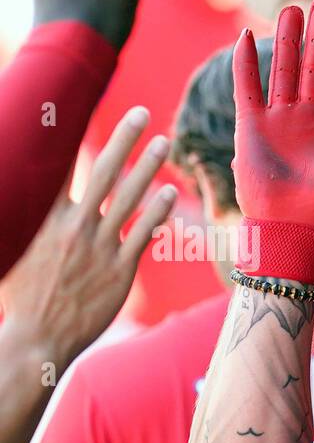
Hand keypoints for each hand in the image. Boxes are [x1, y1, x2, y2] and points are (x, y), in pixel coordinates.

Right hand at [0, 106, 176, 370]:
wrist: (37, 338)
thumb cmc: (22, 296)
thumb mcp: (12, 251)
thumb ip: (23, 221)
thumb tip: (16, 197)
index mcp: (43, 219)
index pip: (58, 166)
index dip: (68, 134)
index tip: (75, 104)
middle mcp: (73, 227)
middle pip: (103, 172)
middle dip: (122, 139)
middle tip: (140, 113)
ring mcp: (99, 248)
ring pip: (128, 198)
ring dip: (147, 167)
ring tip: (162, 143)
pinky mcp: (120, 271)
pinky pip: (143, 233)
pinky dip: (157, 211)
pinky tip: (169, 191)